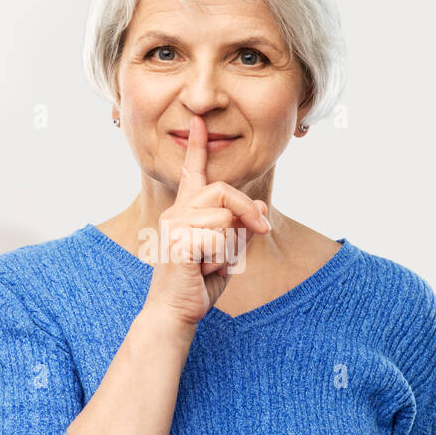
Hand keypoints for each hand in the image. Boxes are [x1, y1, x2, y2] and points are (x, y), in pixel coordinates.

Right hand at [143, 114, 270, 326]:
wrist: (176, 313)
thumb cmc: (198, 284)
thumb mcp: (229, 253)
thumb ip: (242, 229)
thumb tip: (259, 208)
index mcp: (186, 212)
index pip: (192, 172)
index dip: (197, 146)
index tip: (198, 121)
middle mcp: (176, 213)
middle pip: (223, 191)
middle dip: (247, 212)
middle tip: (261, 231)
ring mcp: (174, 226)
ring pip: (225, 218)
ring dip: (231, 246)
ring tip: (211, 264)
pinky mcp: (178, 243)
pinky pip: (219, 238)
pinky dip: (222, 258)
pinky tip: (204, 270)